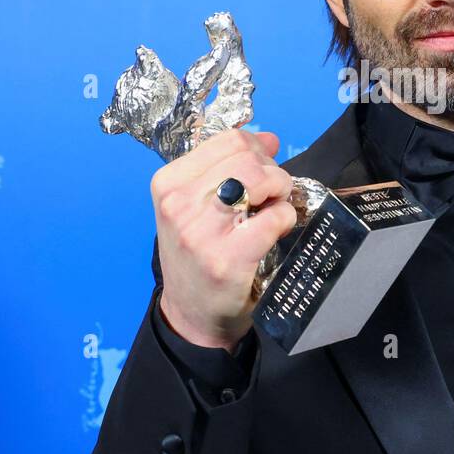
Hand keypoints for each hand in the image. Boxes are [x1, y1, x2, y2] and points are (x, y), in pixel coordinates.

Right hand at [151, 128, 296, 350]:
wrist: (192, 315)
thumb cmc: (198, 256)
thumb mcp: (197, 206)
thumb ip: (229, 167)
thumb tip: (268, 138)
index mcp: (168, 184)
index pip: (229, 140)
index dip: (257, 152)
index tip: (259, 174)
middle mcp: (179, 204)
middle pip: (246, 157)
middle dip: (272, 171)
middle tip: (272, 196)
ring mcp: (200, 232)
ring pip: (260, 179)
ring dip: (280, 191)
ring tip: (273, 210)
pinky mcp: (227, 258)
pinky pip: (274, 217)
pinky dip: (285, 218)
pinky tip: (276, 231)